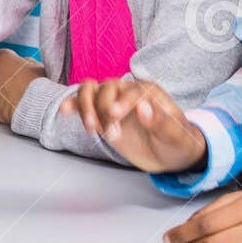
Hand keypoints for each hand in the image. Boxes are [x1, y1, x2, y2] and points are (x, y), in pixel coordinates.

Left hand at [0, 49, 40, 125]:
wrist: (34, 107)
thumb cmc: (39, 85)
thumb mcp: (37, 66)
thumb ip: (26, 62)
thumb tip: (22, 63)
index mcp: (1, 56)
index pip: (3, 57)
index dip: (12, 66)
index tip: (18, 74)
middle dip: (1, 76)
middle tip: (14, 86)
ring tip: (11, 98)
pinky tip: (6, 106)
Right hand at [60, 76, 206, 173]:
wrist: (169, 153)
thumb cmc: (177, 143)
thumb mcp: (175, 137)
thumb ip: (161, 122)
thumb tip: (143, 107)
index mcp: (149, 92)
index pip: (130, 90)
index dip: (121, 101)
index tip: (115, 116)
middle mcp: (128, 91)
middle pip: (107, 88)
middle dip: (104, 110)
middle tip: (112, 135)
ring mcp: (113, 101)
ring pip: (90, 90)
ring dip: (86, 107)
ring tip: (91, 128)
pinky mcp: (101, 113)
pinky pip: (83, 102)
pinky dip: (72, 104)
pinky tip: (64, 111)